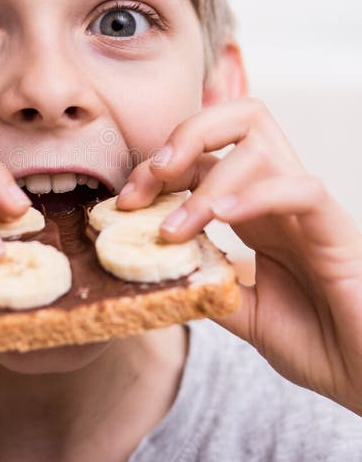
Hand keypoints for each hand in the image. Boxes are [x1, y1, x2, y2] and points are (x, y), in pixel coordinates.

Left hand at [116, 98, 361, 414]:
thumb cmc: (318, 343)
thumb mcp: (243, 313)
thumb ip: (206, 283)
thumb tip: (155, 267)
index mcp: (257, 210)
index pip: (206, 156)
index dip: (159, 166)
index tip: (124, 202)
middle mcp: (280, 197)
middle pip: (240, 118)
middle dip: (186, 134)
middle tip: (150, 179)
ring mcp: (308, 209)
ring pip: (261, 146)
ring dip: (206, 181)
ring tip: (176, 228)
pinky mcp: (337, 231)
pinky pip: (301, 189)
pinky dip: (256, 195)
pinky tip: (221, 219)